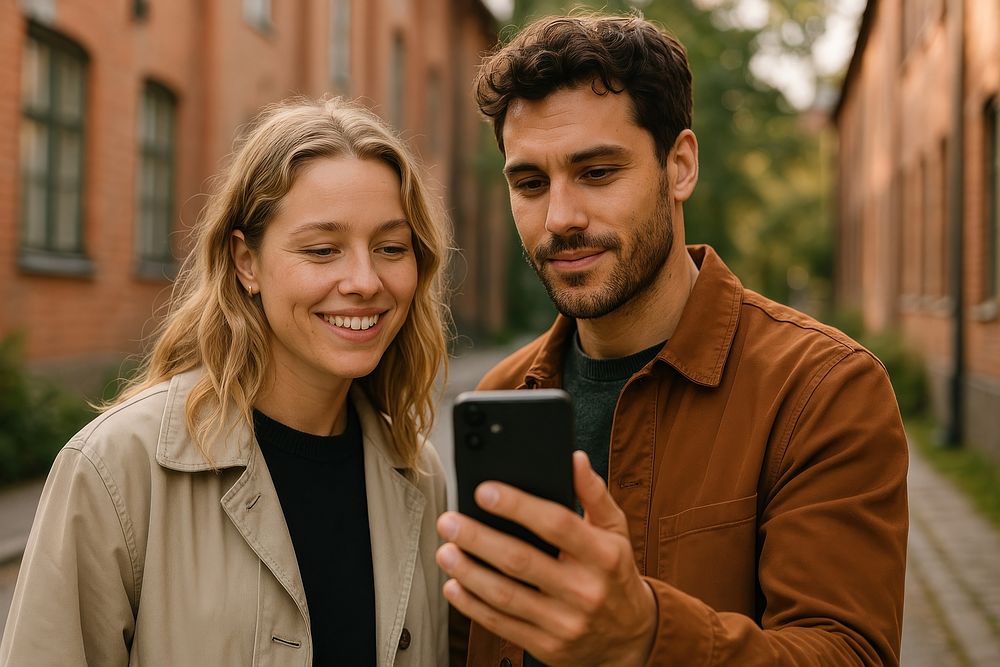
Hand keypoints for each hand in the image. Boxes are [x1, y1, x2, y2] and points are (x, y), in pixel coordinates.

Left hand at [436, 451, 656, 665]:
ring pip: (506, 596)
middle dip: (478, 539)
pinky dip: (472, 605)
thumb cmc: (615, 573)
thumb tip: (574, 458)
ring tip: (445, 551)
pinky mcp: (547, 646)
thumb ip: (594, 494)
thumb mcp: (615, 531)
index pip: (556, 524)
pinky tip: (454, 585)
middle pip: (521, 561)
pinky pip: (502, 625)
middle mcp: (584, 590)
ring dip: (468, 572)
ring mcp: (565, 622)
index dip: (517, 506)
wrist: (631, 637)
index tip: (484, 491)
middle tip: (449, 521)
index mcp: (603, 555)